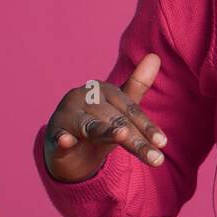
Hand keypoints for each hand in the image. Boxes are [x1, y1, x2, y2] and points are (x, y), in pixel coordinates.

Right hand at [41, 53, 168, 182]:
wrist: (63, 146)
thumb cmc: (97, 123)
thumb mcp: (119, 110)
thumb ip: (137, 86)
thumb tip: (155, 56)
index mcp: (103, 91)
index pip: (130, 110)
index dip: (147, 126)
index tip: (163, 143)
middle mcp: (84, 98)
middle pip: (116, 120)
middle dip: (137, 140)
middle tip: (156, 159)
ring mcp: (67, 115)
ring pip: (91, 127)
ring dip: (106, 132)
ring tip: (122, 135)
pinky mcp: (53, 134)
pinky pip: (59, 136)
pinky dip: (62, 139)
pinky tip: (66, 142)